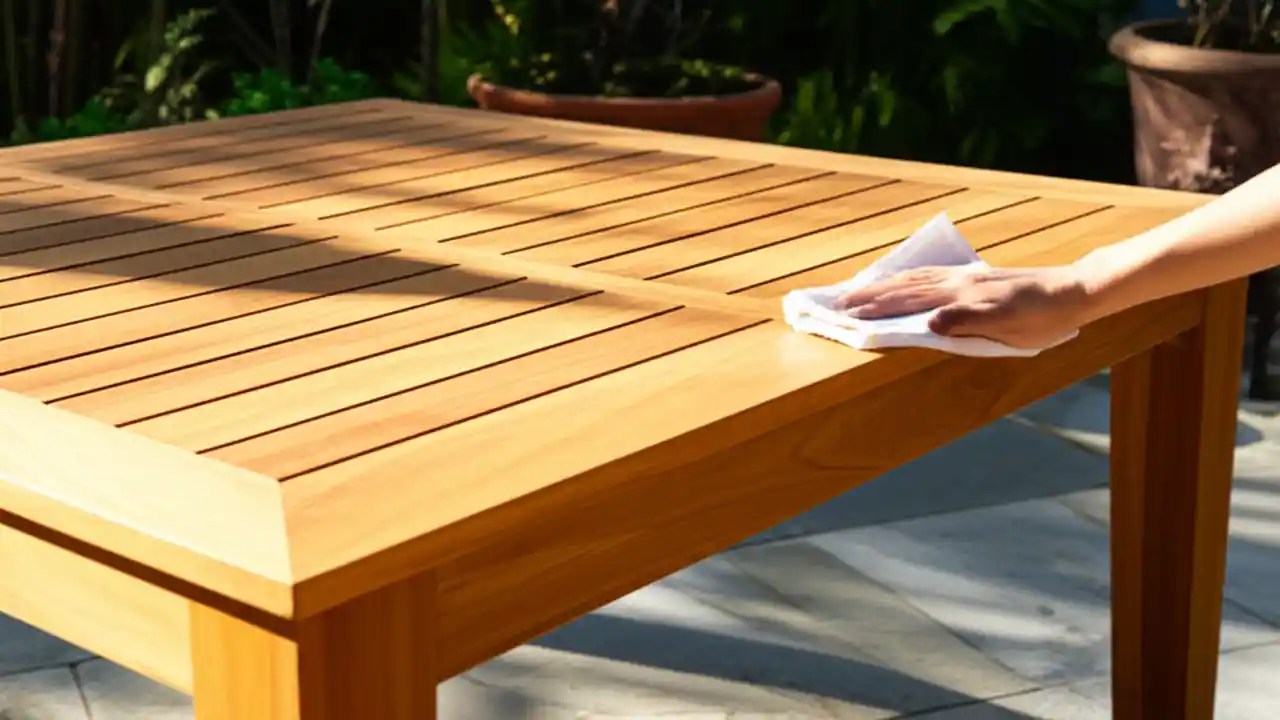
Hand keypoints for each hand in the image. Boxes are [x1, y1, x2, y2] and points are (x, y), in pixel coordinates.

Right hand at [834, 264, 1093, 348]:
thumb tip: (927, 323)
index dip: (877, 308)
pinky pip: (928, 273)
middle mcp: (958, 282)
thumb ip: (966, 323)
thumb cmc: (1041, 319)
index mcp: (961, 296)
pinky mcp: (973, 276)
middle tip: (837, 303)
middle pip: (905, 286)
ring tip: (857, 290)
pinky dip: (905, 276)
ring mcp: (965, 277)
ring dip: (882, 285)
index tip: (846, 314)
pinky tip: (899, 279)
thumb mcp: (1008, 328)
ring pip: (913, 277)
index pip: (909, 301)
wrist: (1073, 291)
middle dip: (869, 295)